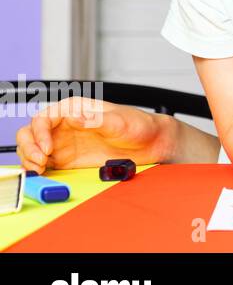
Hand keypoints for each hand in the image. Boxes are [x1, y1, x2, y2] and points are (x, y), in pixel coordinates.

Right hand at [16, 97, 172, 172]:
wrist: (151, 143)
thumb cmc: (138, 126)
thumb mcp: (119, 122)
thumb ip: (96, 120)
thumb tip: (74, 117)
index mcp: (75, 109)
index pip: (44, 118)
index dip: (39, 133)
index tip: (47, 148)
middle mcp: (65, 125)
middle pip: (31, 133)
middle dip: (29, 146)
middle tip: (40, 162)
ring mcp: (64, 143)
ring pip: (33, 148)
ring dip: (29, 158)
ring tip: (39, 170)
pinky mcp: (67, 159)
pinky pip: (43, 163)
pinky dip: (37, 169)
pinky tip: (42, 174)